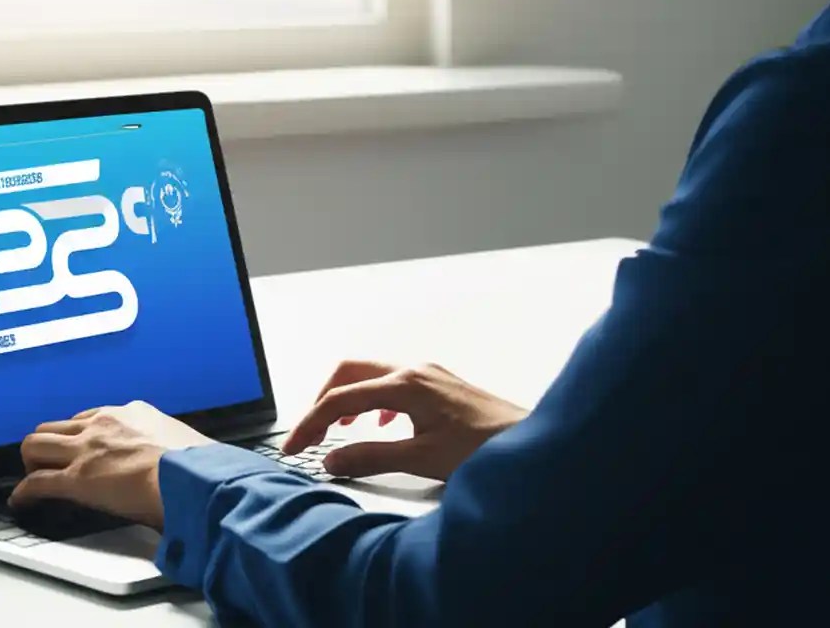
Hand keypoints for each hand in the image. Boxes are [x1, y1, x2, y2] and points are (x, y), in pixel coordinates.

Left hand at [9, 401, 214, 528]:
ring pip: (36, 444)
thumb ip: (169, 448)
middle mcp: (104, 424)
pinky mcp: (77, 478)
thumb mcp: (182, 442)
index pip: (91, 417)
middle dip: (49, 444)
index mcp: (132, 413)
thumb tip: (180, 464)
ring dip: (32, 461)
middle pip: (56, 426)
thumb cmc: (197, 466)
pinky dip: (25, 492)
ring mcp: (87, 450)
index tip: (81, 446)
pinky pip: (37, 482)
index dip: (81, 434)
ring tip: (33, 476)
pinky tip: (21, 501)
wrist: (192, 478)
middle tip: (50, 461)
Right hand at [282, 360, 528, 479]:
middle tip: (308, 431)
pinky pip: (393, 383)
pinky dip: (373, 400)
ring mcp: (430, 376)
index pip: (341, 399)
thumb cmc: (489, 449)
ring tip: (334, 428)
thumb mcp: (423, 459)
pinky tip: (380, 424)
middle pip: (350, 372)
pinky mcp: (441, 386)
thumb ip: (372, 457)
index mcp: (406, 385)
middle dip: (322, 400)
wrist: (535, 445)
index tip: (294, 447)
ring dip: (347, 398)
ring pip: (371, 375)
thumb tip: (333, 458)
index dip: (310, 424)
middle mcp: (416, 371)